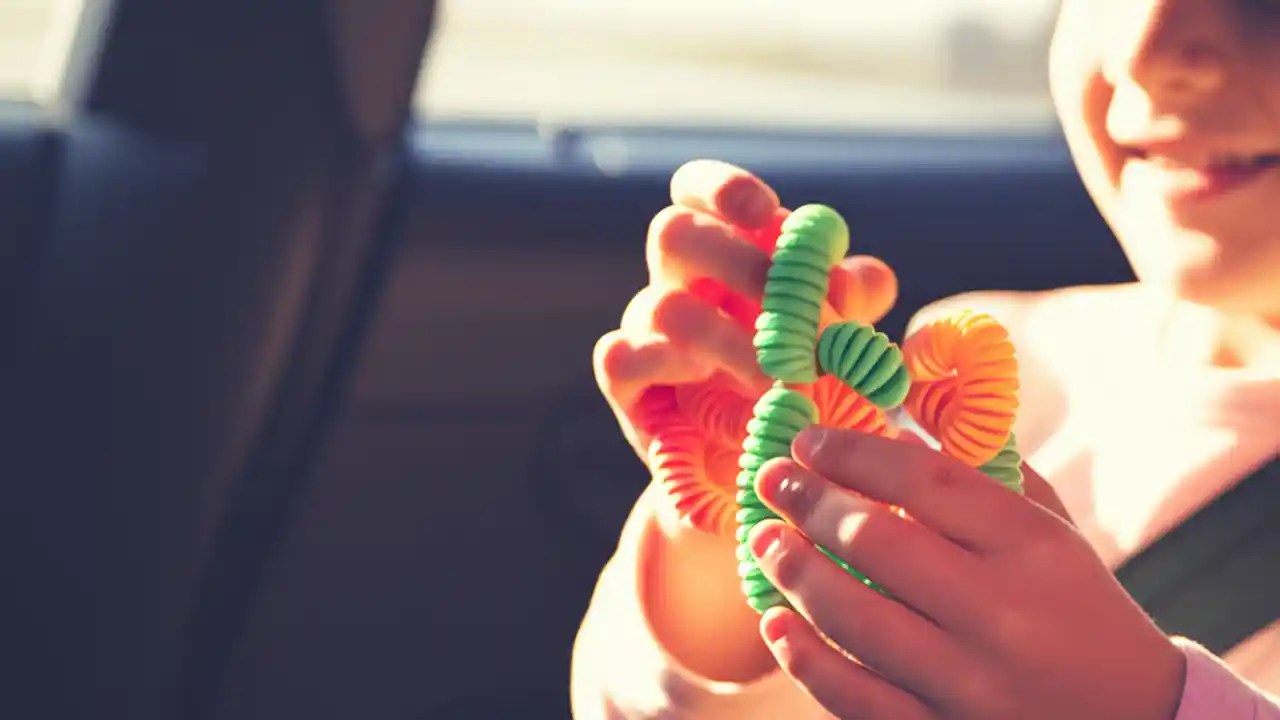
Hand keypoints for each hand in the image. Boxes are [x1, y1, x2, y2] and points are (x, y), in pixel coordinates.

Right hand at [594, 159, 898, 459]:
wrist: (766, 474)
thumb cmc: (801, 388)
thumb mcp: (840, 337)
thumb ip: (853, 300)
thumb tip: (851, 279)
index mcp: (726, 252)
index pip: (698, 192)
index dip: (722, 189)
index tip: (764, 214)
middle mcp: (678, 281)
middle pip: (674, 232)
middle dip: (735, 263)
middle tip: (790, 310)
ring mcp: (646, 330)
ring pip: (662, 304)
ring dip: (727, 340)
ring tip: (775, 381)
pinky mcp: (625, 384)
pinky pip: (619, 356)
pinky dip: (666, 365)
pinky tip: (705, 385)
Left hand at [747, 427, 1185, 719]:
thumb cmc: (1075, 607)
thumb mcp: (1052, 533)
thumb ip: (984, 478)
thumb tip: (890, 424)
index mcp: (1033, 548)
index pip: (925, 481)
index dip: (854, 453)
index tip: (808, 441)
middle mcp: (1003, 614)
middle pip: (877, 544)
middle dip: (809, 503)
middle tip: (772, 481)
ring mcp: (971, 684)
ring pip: (854, 619)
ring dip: (794, 572)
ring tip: (765, 542)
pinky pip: (853, 697)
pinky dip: (804, 658)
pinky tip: (778, 621)